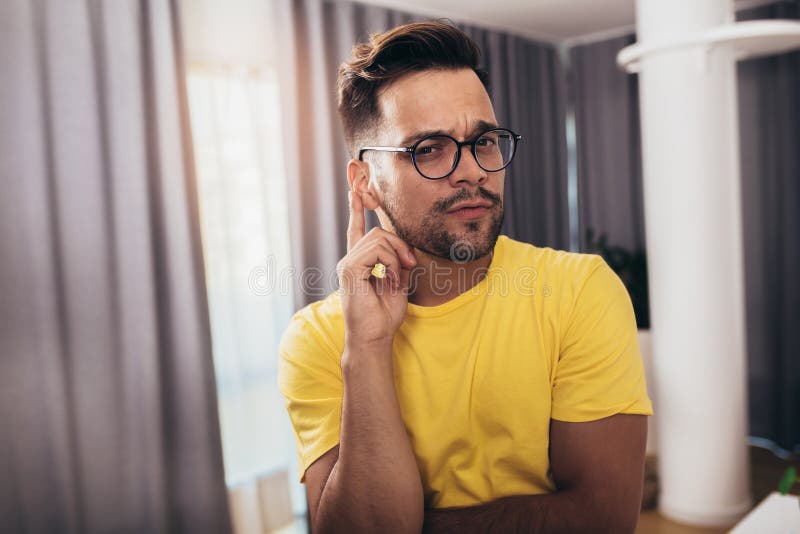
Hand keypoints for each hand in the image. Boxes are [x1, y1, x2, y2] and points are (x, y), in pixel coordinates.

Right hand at [337, 191, 416, 347]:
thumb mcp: (399, 283)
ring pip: (378, 238)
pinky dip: (391, 263)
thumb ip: (400, 263)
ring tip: (399, 277)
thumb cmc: (384, 316)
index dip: (356, 210)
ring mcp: (347, 264)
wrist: (374, 337)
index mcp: (359, 262)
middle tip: (410, 264)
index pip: (356, 230)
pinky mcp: (349, 270)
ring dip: (397, 256)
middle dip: (399, 244)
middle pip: (378, 231)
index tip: (355, 190)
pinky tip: (392, 279)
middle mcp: (349, 260)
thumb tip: (407, 249)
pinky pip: (376, 251)